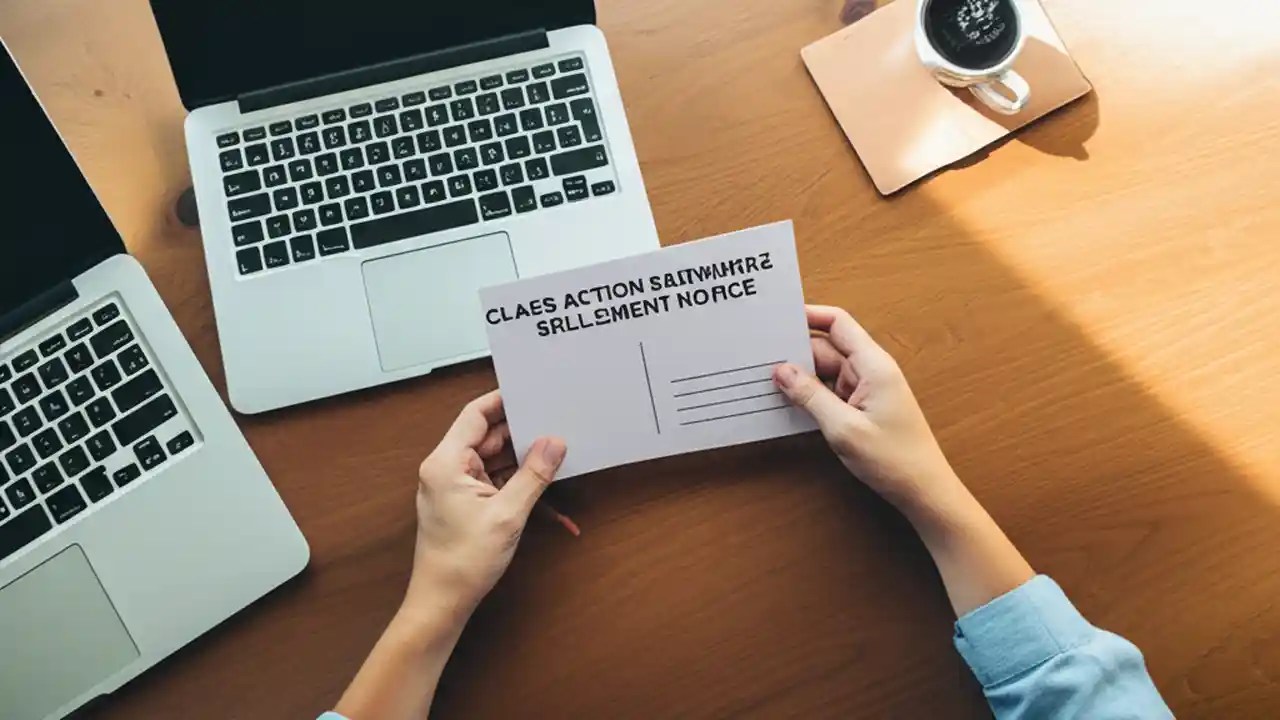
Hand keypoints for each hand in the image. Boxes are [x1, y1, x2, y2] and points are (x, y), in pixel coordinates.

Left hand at [405, 390, 565, 623]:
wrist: (442, 603)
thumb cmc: (462, 562)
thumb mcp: (507, 514)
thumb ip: (534, 474)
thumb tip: (554, 442)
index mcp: (446, 463)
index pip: (475, 415)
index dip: (503, 401)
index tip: (532, 393)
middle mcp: (447, 469)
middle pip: (488, 437)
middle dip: (522, 434)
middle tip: (555, 426)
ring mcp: (456, 487)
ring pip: (495, 460)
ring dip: (523, 462)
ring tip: (556, 456)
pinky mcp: (466, 504)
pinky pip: (496, 483)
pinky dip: (518, 486)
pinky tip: (545, 493)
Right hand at [773, 305, 958, 511]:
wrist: (923, 491)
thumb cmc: (894, 460)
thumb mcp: (844, 428)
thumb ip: (810, 396)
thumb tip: (782, 371)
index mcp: (874, 365)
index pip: (838, 324)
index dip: (809, 316)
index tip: (779, 319)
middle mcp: (870, 371)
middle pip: (826, 348)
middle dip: (795, 353)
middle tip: (761, 360)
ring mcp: (866, 390)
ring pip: (825, 372)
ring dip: (800, 378)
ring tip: (768, 383)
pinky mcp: (861, 408)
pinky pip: (829, 392)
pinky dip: (810, 396)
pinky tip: (789, 404)